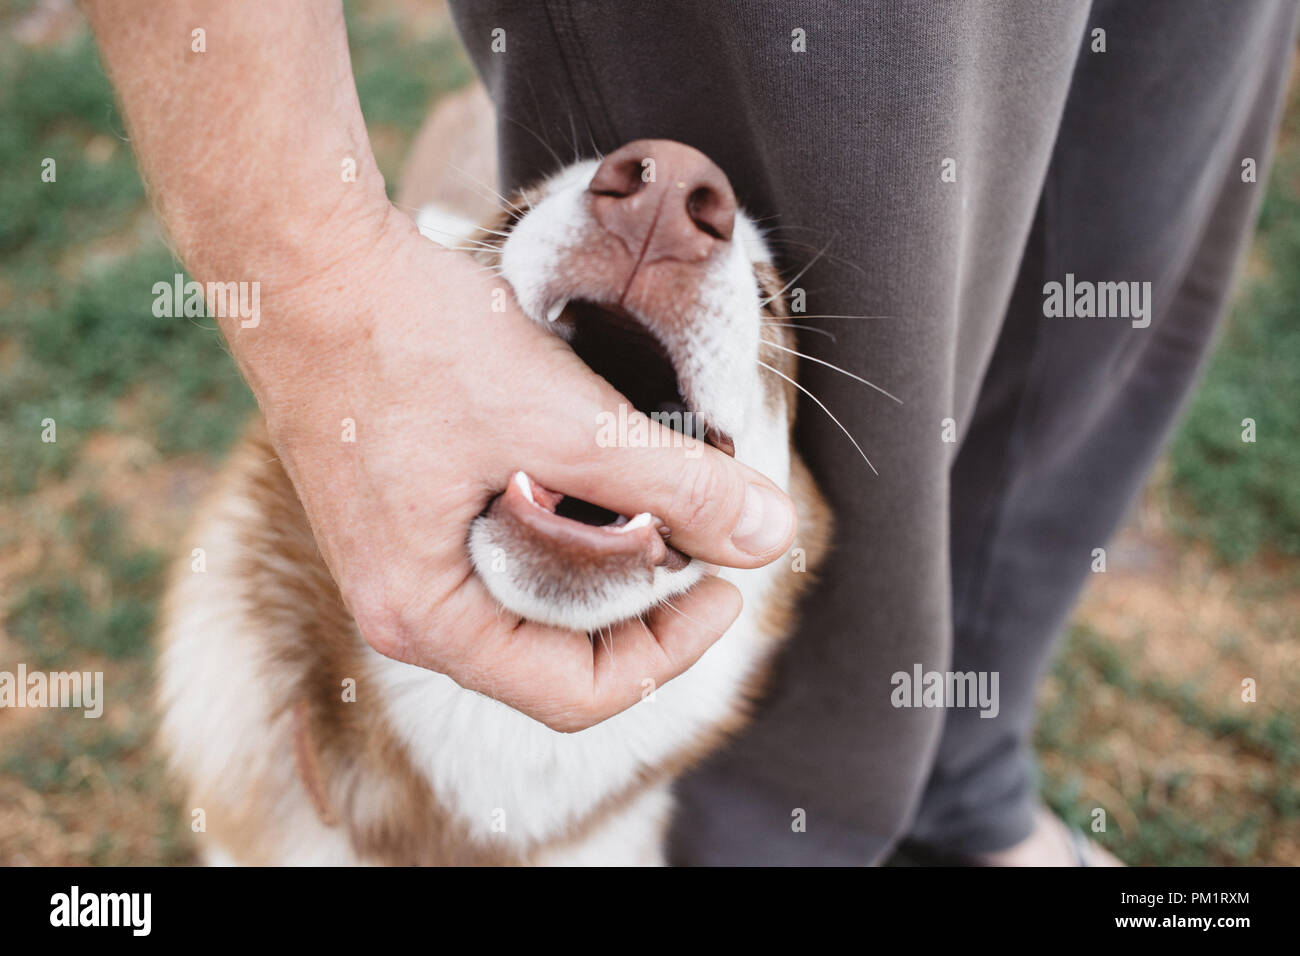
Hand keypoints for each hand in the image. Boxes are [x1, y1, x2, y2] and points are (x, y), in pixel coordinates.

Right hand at [257, 212, 796, 730]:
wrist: (304, 258)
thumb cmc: (406, 338)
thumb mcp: (562, 419)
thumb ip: (675, 482)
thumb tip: (769, 535)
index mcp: (427, 615)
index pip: (575, 693)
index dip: (670, 652)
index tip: (725, 586)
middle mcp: (406, 606)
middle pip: (555, 657)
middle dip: (643, 610)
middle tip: (704, 545)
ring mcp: (400, 561)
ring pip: (532, 603)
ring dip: (607, 566)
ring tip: (663, 507)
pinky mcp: (406, 512)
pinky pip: (502, 554)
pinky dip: (565, 530)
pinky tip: (600, 475)